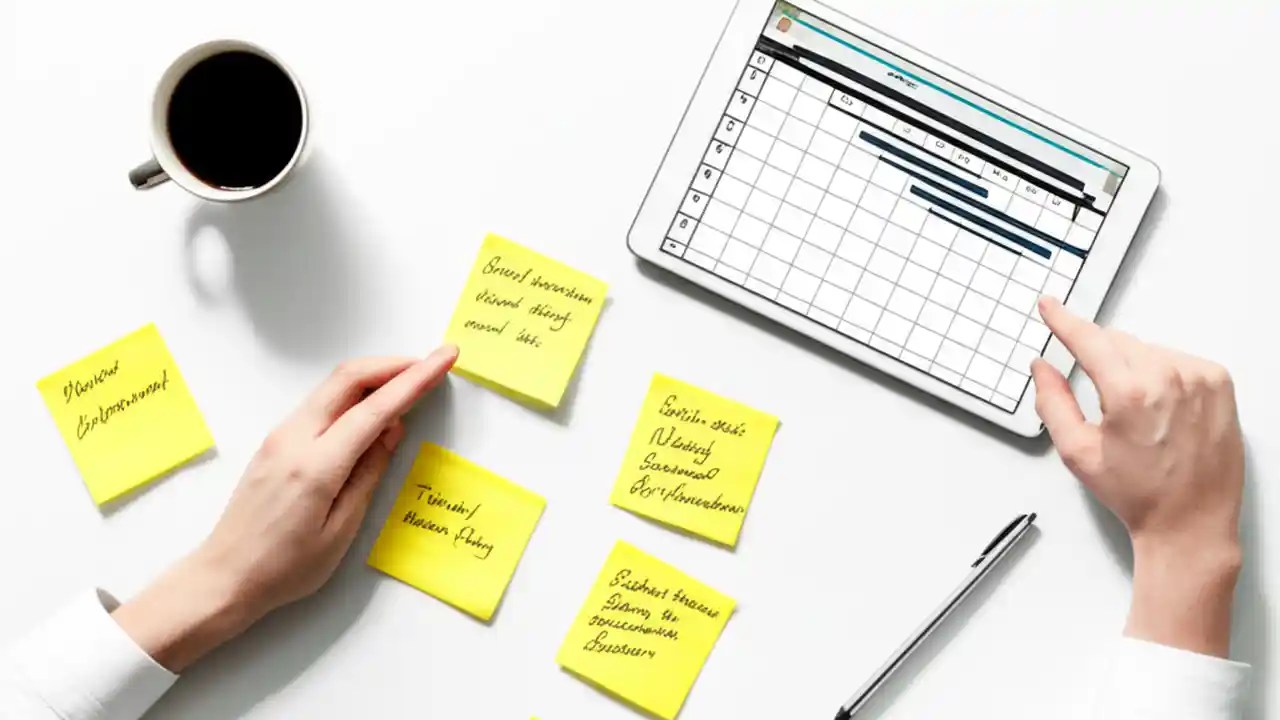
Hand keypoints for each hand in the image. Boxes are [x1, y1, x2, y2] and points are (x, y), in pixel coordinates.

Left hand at [112, 347, 457, 670]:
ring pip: (333, 386)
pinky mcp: (275, 441)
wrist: (225, 576)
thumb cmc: (286, 568)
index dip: (415, 379)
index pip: (374, 409)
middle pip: (348, 377)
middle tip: (431, 362)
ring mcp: (280, 436)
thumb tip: (392, 429)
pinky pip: (321, 403)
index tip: (443, 359)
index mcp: (316, 466)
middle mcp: (293, 438)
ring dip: (374, 375)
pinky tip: (372, 408)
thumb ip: (369, 473)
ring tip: (409, 382)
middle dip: (394, 363)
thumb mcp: (341, 530)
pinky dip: (353, 393)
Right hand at [1031, 298, 1242, 656]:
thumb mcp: (1078, 452)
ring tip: (1138, 414)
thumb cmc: (1140, 495)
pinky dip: (1162, 375)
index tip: (1050, 306)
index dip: (1063, 320)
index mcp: (1131, 394)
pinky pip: (1177, 360)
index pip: (1089, 339)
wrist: (1190, 521)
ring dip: (1132, 368)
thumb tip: (1043, 368)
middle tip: (1104, 403)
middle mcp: (1171, 378)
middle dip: (1100, 360)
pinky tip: (1160, 410)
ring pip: (1147, 350)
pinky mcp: (1219, 383)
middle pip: (1118, 342)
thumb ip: (1052, 401)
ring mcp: (1200, 378)